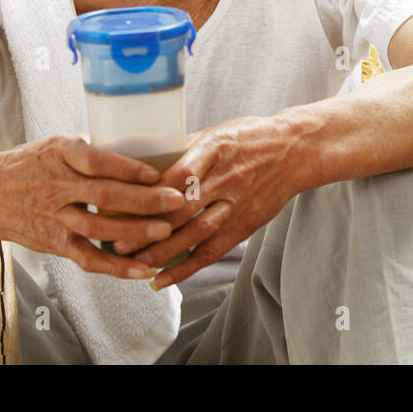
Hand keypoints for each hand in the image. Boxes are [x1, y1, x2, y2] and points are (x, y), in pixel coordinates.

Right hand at [0, 135, 185, 279]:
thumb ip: (92, 149)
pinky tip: (143, 270)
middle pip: (104, 195)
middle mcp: (57, 186)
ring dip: (135, 232)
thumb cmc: (31, 164)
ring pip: (98, 229)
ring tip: (166, 231)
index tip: (157, 174)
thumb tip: (142, 146)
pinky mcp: (54, 243)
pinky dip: (116, 267)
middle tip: (176, 200)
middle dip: (144, 200)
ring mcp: (55, 217)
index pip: (97, 162)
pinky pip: (88, 258)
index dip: (129, 169)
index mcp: (61, 155)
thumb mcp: (57, 145)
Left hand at [123, 114, 311, 289]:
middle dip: (147, 229)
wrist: (296, 151)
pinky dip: (186, 268)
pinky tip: (162, 280)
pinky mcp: (246, 224)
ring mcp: (238, 203)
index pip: (178, 173)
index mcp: (216, 148)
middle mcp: (227, 177)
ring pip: (196, 233)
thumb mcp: (218, 132)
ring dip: (162, 252)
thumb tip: (142, 161)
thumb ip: (184, 149)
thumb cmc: (251, 138)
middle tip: (115, 242)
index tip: (120, 205)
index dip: (149, 193)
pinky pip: (213, 251)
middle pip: (183, 208)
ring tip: (132, 264)